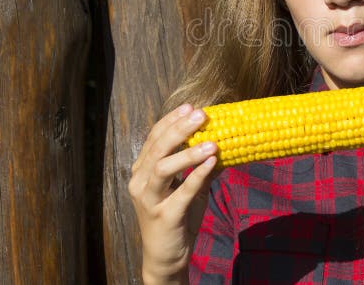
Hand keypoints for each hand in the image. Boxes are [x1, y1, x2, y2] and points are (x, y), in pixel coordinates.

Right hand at [128, 103, 218, 282]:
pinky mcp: (164, 216)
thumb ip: (199, 166)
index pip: (154, 138)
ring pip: (163, 168)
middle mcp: (140, 182)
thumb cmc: (178, 216)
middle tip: (200, 115)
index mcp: (142, 171)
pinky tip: (212, 162)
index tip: (190, 107)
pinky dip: (197, 175)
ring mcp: (149, 200)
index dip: (171, 121)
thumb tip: (223, 141)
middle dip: (179, 129)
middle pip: (157, 148)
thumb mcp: (188, 187)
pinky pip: (181, 192)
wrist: (167, 255)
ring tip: (211, 141)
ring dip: (187, 152)